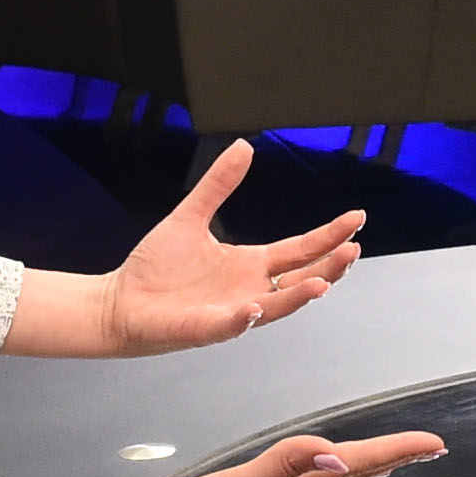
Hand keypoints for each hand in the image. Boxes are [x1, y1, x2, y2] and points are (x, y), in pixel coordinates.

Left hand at [94, 141, 366, 354]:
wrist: (119, 301)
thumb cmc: (155, 269)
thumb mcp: (191, 216)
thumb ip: (218, 184)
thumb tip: (243, 147)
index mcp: (251, 264)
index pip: (301, 248)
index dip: (329, 235)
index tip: (356, 218)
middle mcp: (250, 289)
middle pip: (302, 278)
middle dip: (330, 266)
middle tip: (352, 249)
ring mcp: (232, 312)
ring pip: (277, 307)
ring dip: (300, 295)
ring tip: (321, 283)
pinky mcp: (205, 328)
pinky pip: (231, 325)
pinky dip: (244, 318)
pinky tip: (255, 306)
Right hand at [103, 430, 444, 476]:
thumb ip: (281, 467)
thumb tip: (335, 456)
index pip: (354, 464)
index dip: (395, 451)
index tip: (434, 444)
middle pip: (352, 472)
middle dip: (393, 457)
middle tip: (430, 448)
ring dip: (363, 465)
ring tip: (391, 457)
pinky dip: (321, 470)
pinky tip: (321, 470)